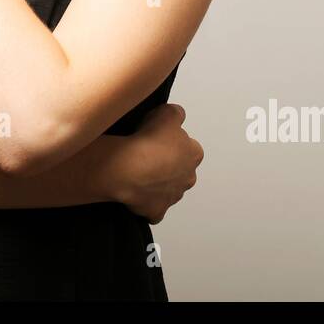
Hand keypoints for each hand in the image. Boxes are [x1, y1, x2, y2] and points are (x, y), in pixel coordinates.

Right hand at [110, 104, 203, 223]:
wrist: (130, 168)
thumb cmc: (150, 140)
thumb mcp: (167, 112)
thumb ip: (177, 113)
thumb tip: (178, 116)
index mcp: (194, 154)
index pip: (189, 147)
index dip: (174, 142)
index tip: (159, 139)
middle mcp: (188, 178)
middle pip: (181, 170)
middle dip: (168, 166)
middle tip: (148, 156)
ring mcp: (173, 197)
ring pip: (167, 189)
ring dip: (157, 183)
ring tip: (138, 172)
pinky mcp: (157, 211)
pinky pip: (154, 208)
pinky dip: (146, 202)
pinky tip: (136, 191)